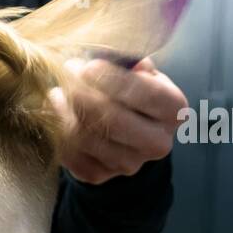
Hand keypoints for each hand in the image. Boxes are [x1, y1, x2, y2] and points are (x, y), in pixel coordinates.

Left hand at [49, 56, 186, 184]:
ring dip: (65, 110)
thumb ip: (129, 61)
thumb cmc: (131, 91)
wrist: (122, 133)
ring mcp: (129, 164)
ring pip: (87, 136)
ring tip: (59, 91)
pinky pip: (70, 152)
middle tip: (67, 72)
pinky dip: (58, 129)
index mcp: (174, 111)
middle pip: (115, 119)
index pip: (148, 95)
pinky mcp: (99, 175)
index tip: (88, 66)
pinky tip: (58, 112)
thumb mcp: (139, 70)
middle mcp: (158, 143)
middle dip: (84, 93)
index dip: (114, 80)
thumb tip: (112, 56)